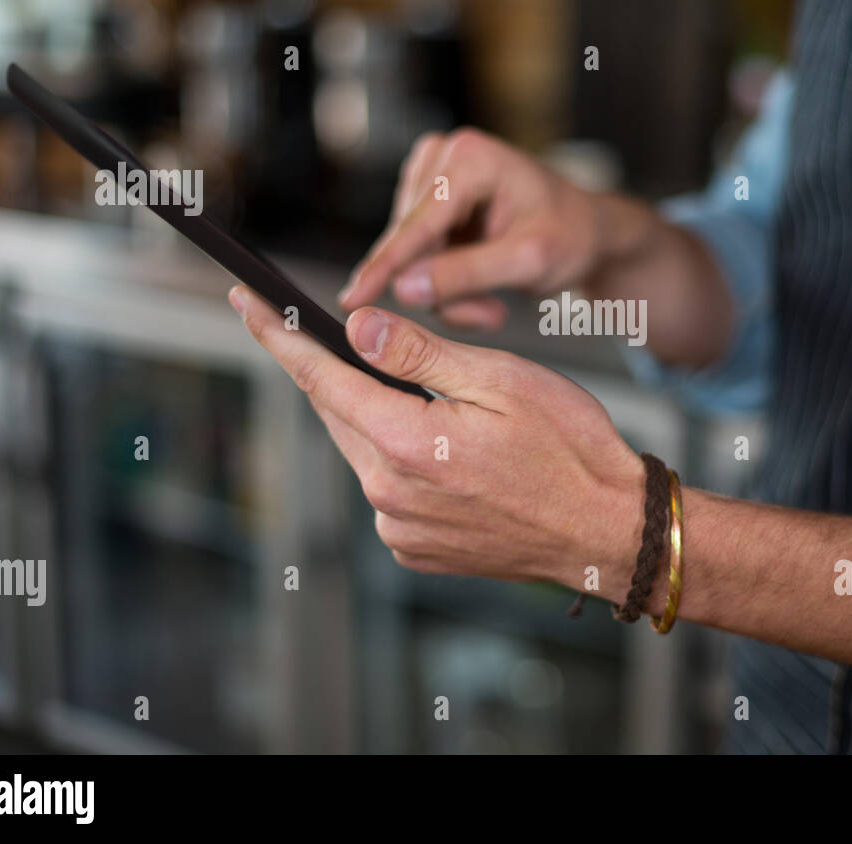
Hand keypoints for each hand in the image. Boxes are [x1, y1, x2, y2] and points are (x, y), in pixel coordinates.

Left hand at [229, 285, 645, 587]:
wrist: (606, 529)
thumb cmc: (569, 448)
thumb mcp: (500, 379)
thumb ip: (418, 353)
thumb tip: (357, 327)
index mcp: (406, 445)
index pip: (321, 377)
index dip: (278, 335)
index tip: (245, 302)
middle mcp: (389, 496)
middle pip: (337, 413)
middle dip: (336, 371)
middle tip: (349, 336)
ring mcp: (400, 530)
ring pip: (362, 449)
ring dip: (376, 415)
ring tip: (436, 402)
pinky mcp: (415, 549)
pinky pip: (386, 488)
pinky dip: (398, 458)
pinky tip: (445, 449)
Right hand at [337, 128, 608, 330]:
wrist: (586, 230)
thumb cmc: (571, 235)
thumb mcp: (529, 260)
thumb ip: (467, 274)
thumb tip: (404, 289)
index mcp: (470, 158)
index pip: (418, 225)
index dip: (384, 268)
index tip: (351, 301)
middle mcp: (442, 157)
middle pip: (411, 245)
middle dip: (443, 289)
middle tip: (489, 316)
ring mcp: (430, 177)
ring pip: (410, 258)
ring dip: (447, 292)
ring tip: (491, 302)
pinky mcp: (426, 201)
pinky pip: (416, 258)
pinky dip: (445, 284)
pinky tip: (478, 288)